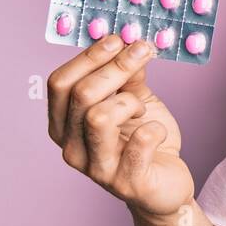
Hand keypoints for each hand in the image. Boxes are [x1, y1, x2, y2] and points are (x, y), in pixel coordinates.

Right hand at [47, 34, 193, 216]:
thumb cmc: (144, 142)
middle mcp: (71, 148)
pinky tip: (157, 131)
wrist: (166, 186)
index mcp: (64, 125)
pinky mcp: (126, 183)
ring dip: (130, 102)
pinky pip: (139, 142)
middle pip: (82, 94)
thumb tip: (128, 42)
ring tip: (143, 109)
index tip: (118, 39)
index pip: (59, 83)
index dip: (89, 57)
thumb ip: (126, 76)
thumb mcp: (133, 100)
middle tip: (143, 52)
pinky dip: (155, 128)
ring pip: (99, 117)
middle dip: (116, 68)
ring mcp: (96, 169)